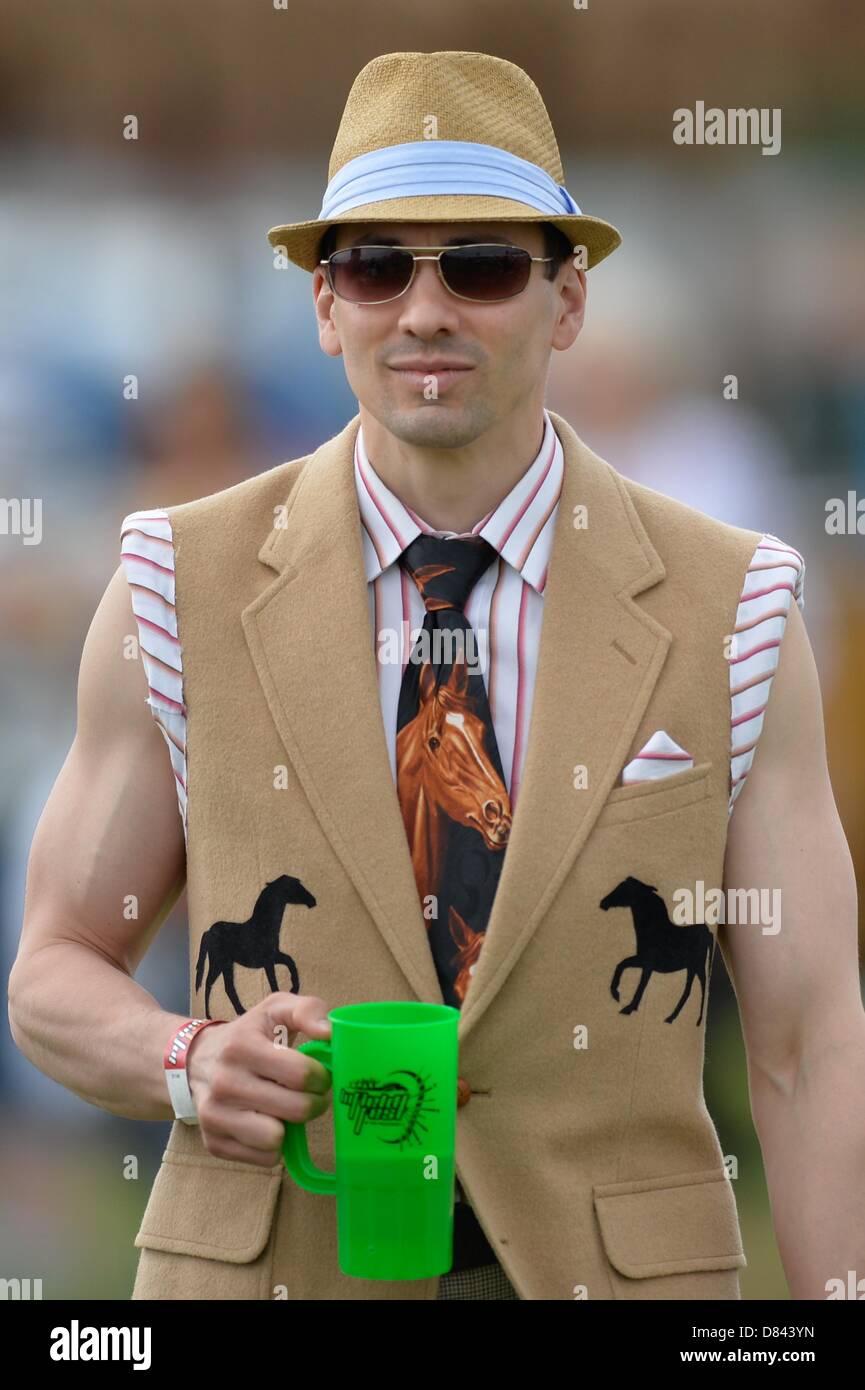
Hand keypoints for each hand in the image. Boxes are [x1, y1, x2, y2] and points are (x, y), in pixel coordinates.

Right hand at [186, 993, 332, 1167]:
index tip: (317, 1074)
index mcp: (242, 1047)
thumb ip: (308, 1010)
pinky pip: (264, 1159)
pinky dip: (272, 1146)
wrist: (195, 1061)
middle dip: (313, 1103)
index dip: (320, 1077)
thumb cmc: (248, 1035)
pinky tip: (265, 1122)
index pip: (301, 1074)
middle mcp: (224, 1083)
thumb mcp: (275, 1009)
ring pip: (277, 1140)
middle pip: (296, 1110)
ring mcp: (215, 1116)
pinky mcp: (214, 1143)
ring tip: (284, 1108)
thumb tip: (331, 1033)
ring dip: (290, 1127)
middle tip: (308, 1094)